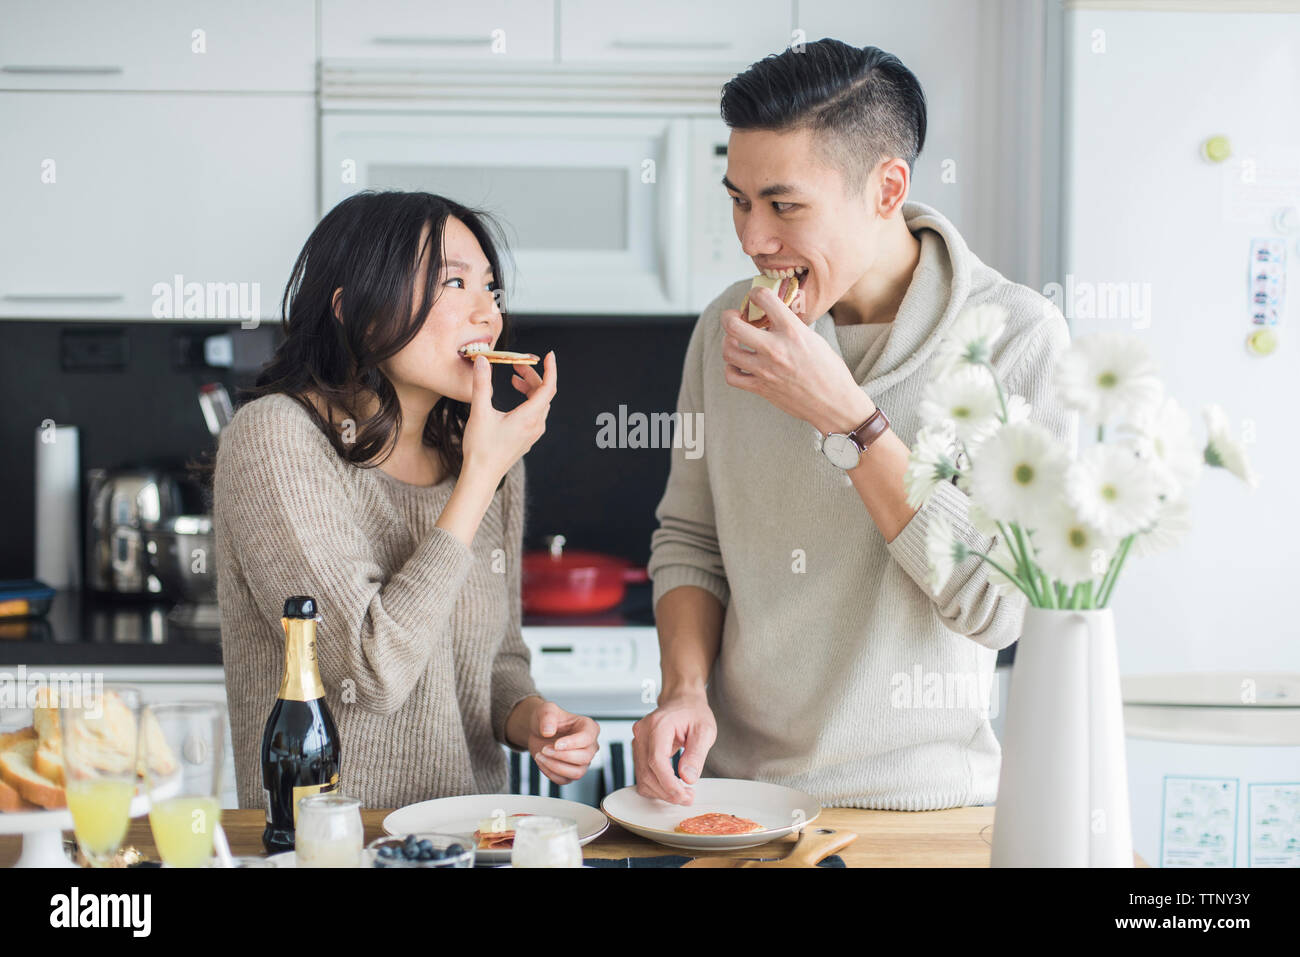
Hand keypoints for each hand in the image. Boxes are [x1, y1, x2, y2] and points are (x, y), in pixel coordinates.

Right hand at [462, 351, 556, 483]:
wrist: (482, 476)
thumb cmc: (481, 447)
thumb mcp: (479, 412)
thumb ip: (482, 384)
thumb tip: (482, 361)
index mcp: (529, 417)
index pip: (548, 387)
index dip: (550, 369)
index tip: (548, 355)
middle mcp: (535, 425)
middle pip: (543, 394)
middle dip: (532, 376)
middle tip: (516, 364)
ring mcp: (533, 434)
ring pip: (539, 404)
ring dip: (530, 388)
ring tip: (513, 379)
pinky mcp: (527, 439)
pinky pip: (535, 414)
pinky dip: (528, 401)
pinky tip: (514, 400)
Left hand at [524, 699, 599, 786]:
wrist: (538, 732)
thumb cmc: (547, 719)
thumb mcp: (546, 710)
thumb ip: (547, 716)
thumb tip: (548, 731)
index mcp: (589, 727)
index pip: (587, 738)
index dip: (572, 743)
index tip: (556, 744)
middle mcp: (590, 746)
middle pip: (584, 758)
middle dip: (561, 756)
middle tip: (544, 749)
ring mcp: (582, 761)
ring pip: (577, 773)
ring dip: (556, 767)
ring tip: (540, 756)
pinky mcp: (571, 772)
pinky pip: (565, 780)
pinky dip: (550, 774)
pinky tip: (542, 762)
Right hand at [631, 690, 715, 805]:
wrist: (682, 701)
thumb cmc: (693, 712)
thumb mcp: (704, 731)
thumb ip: (696, 754)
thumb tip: (688, 778)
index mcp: (658, 725)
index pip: (656, 760)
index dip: (668, 783)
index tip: (684, 795)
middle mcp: (642, 733)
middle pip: (647, 772)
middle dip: (668, 791)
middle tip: (688, 798)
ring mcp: (637, 741)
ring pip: (642, 777)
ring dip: (661, 791)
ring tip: (682, 793)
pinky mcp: (638, 750)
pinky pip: (642, 775)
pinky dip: (656, 786)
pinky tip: (671, 785)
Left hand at [721, 285, 874, 434]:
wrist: (834, 403)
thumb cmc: (830, 371)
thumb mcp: (815, 339)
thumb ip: (791, 326)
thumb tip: (774, 317)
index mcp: (792, 330)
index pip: (764, 298)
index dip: (756, 293)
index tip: (756, 297)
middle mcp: (775, 348)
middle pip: (733, 326)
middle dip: (729, 317)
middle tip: (734, 317)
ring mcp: (765, 370)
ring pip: (728, 351)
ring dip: (728, 343)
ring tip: (735, 341)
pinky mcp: (761, 388)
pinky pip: (731, 376)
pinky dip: (730, 368)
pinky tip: (738, 364)